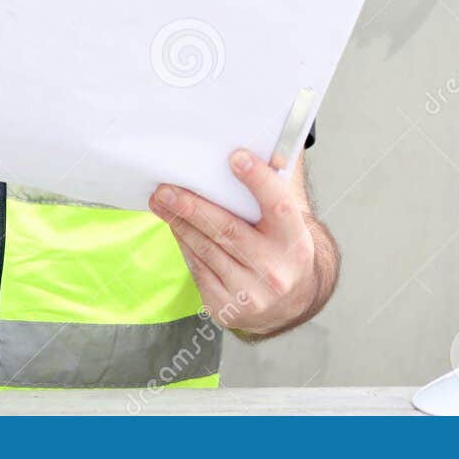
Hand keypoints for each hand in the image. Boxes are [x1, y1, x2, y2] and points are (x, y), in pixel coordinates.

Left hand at [149, 149, 319, 337]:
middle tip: (166, 188)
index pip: (278, 205)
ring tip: (161, 203)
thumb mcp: (289, 223)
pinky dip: (186, 246)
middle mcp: (276, 269)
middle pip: (227, 230)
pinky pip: (199, 270)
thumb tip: (262, 150)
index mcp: (296, 240)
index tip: (235, 157)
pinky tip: (177, 228)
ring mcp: (252, 293)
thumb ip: (275, 189)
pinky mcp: (229, 308)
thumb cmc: (284, 249)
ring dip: (180, 223)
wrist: (291, 303)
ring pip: (207, 250)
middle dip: (192, 206)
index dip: (258, 180)